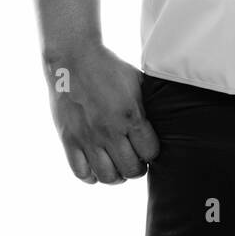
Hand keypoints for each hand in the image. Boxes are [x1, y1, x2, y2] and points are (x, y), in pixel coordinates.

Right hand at [44, 42, 160, 184]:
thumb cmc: (109, 69)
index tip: (148, 148)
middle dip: (137, 168)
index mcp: (131, 115)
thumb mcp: (138, 83)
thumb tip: (165, 122)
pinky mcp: (69, 140)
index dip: (152, 152)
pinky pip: (81, 172)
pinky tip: (96, 166)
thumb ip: (149, 106)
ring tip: (117, 166)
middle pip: (131, 170)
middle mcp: (110, 130)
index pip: (151, 153)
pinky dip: (91, 175)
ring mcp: (88, 138)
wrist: (74, 59)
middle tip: (135, 160)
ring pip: (107, 177)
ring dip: (116, 176)